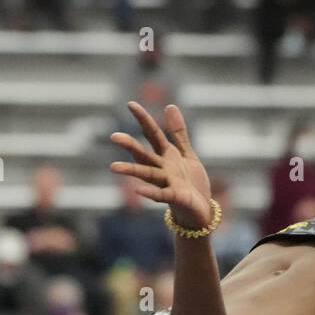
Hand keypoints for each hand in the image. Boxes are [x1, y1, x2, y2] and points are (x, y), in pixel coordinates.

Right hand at [110, 102, 212, 230]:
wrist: (202, 210)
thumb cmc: (192, 184)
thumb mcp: (186, 154)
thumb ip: (178, 133)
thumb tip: (169, 105)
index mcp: (167, 156)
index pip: (152, 134)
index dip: (143, 119)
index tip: (131, 104)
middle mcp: (163, 169)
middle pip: (144, 155)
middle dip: (130, 145)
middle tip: (114, 136)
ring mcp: (167, 184)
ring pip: (147, 174)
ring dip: (131, 170)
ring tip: (113, 167)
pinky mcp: (175, 198)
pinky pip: (161, 195)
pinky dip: (150, 193)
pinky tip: (137, 190)